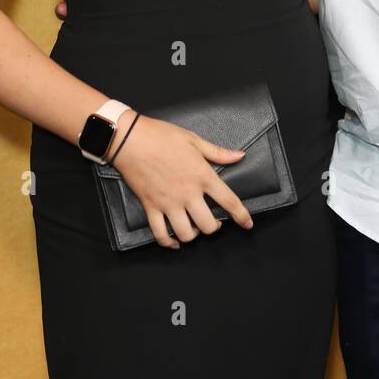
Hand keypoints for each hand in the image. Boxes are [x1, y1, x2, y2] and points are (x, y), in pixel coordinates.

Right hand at [112, 111, 253, 248]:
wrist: (130, 139)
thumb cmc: (162, 136)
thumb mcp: (194, 140)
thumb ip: (218, 152)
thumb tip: (240, 156)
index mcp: (202, 175)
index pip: (229, 201)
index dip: (241, 215)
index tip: (247, 224)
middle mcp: (187, 193)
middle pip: (208, 225)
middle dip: (214, 227)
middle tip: (214, 222)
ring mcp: (168, 202)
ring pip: (186, 233)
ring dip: (193, 235)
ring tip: (194, 228)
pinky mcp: (150, 207)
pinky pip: (160, 233)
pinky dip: (168, 242)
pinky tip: (174, 242)